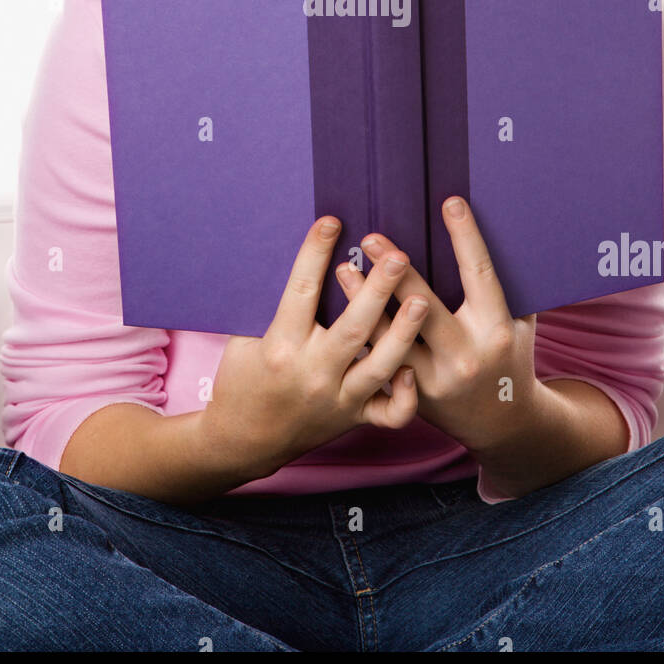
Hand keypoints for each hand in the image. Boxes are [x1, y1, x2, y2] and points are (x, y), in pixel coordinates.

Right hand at [201, 216, 430, 480]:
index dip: (316, 254)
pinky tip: (415, 368)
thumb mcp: (245, 339)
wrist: (243, 441)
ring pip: (379, 366)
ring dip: (402, 332)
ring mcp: (338, 399)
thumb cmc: (243, 381)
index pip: (301, 291)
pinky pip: (390, 414)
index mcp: (281, 346)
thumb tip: (307, 260)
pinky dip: (406, 396)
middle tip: (397, 256)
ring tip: (421, 300)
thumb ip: (276, 308)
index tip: (331, 223)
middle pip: (352, 328)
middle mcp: (314, 373)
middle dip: (377, 290)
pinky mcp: (354, 418)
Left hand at [334, 197, 539, 457]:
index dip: (465, 238)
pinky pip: (379, 364)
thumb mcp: (520, 322)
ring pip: (390, 339)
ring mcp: (434, 380)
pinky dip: (358, 337)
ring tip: (343, 268)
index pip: (479, 275)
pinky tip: (336, 311)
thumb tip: (497, 229)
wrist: (501, 423)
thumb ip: (506, 285)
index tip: (449, 203)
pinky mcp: (411, 398)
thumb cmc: (510, 356)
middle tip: (370, 238)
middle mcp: (463, 357)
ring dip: (363, 302)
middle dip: (395, 273)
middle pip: (424, 308)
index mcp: (494, 330)